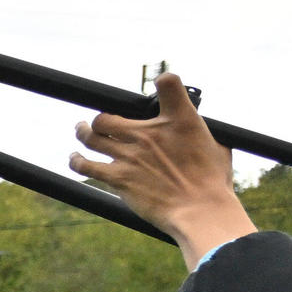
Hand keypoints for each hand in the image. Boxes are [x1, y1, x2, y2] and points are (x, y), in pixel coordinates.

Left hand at [69, 73, 255, 269]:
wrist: (200, 211)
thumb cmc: (212, 182)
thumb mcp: (217, 145)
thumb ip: (197, 132)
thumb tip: (192, 130)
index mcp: (180, 120)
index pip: (169, 84)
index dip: (164, 80)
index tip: (161, 83)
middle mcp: (150, 133)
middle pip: (109, 116)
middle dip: (102, 118)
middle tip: (101, 122)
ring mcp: (130, 155)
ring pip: (91, 137)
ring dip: (83, 132)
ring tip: (81, 130)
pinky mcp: (118, 177)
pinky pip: (85, 166)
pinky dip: (76, 161)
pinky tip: (75, 159)